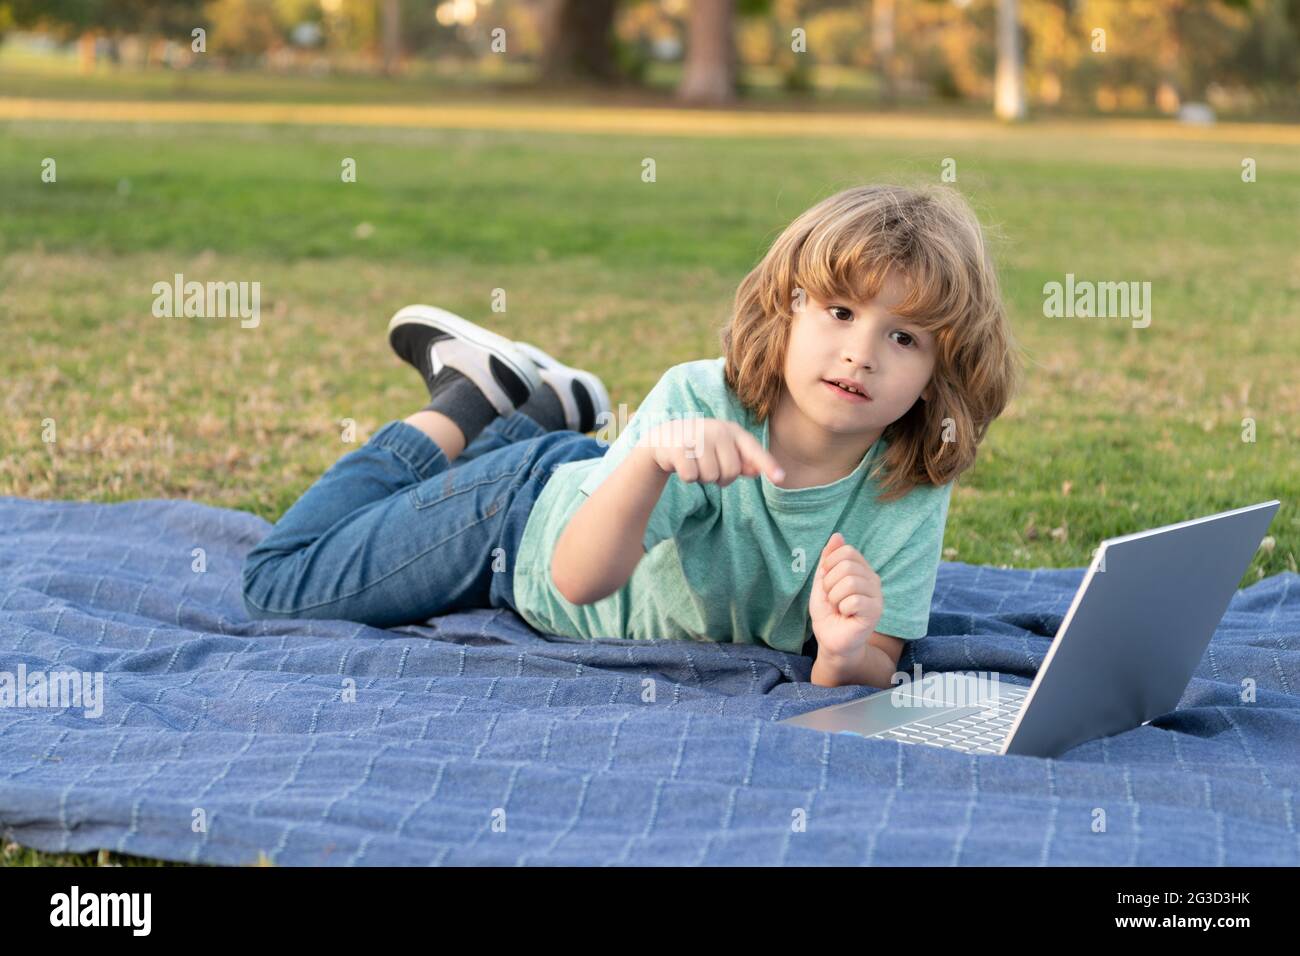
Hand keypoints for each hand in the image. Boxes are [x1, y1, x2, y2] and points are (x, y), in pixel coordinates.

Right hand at [638, 417, 784, 486]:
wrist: (666, 437)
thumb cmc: (702, 446)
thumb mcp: (724, 450)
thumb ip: (743, 461)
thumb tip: (755, 471)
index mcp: (732, 431)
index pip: (753, 450)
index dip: (768, 465)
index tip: (780, 478)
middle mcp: (717, 430)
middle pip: (731, 472)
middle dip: (721, 478)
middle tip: (709, 467)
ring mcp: (697, 437)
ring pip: (710, 477)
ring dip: (702, 478)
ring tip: (696, 463)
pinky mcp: (679, 448)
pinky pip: (691, 477)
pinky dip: (687, 477)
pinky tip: (682, 464)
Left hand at [809, 531, 882, 659]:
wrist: (831, 641)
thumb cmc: (828, 613)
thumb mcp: (822, 582)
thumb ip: (829, 559)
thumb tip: (837, 535)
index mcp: (861, 569)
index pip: (846, 551)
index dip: (829, 565)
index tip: (827, 582)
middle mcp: (872, 579)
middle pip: (847, 565)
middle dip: (830, 583)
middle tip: (833, 599)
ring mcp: (876, 595)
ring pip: (850, 582)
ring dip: (835, 597)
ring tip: (839, 607)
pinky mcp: (876, 611)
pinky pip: (854, 600)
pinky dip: (843, 608)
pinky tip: (847, 615)